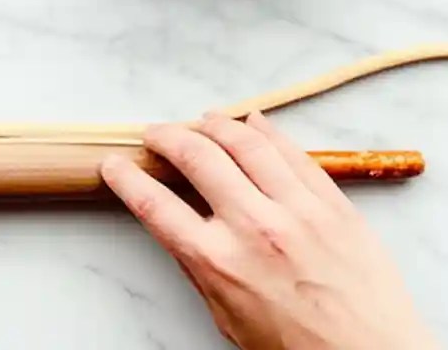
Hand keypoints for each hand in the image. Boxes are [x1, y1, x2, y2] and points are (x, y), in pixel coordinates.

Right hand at [101, 112, 437, 349]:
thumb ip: (202, 269)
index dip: (126, 178)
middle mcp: (254, 228)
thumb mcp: (228, 318)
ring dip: (215, 124)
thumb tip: (181, 228)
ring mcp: (297, 210)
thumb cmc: (299, 349)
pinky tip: (253, 123)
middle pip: (196, 158)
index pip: (155, 205)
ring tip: (200, 121)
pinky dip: (268, 132)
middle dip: (167, 137)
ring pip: (246, 143)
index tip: (115, 164)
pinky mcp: (332, 203)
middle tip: (155, 134)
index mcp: (219, 263)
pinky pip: (294, 153)